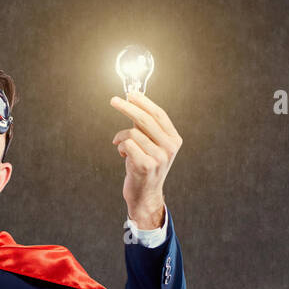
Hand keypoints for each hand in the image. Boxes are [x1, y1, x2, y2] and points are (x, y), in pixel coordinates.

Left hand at [110, 90, 181, 228]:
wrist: (145, 194)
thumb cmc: (146, 166)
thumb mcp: (151, 144)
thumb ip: (145, 125)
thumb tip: (133, 99)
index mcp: (174, 140)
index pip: (159, 114)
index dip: (144, 102)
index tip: (130, 93)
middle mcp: (169, 148)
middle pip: (146, 119)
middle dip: (127, 107)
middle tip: (113, 101)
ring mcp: (159, 158)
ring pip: (133, 132)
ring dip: (121, 136)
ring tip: (120, 144)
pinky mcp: (145, 166)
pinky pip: (127, 144)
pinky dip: (120, 146)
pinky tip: (122, 155)